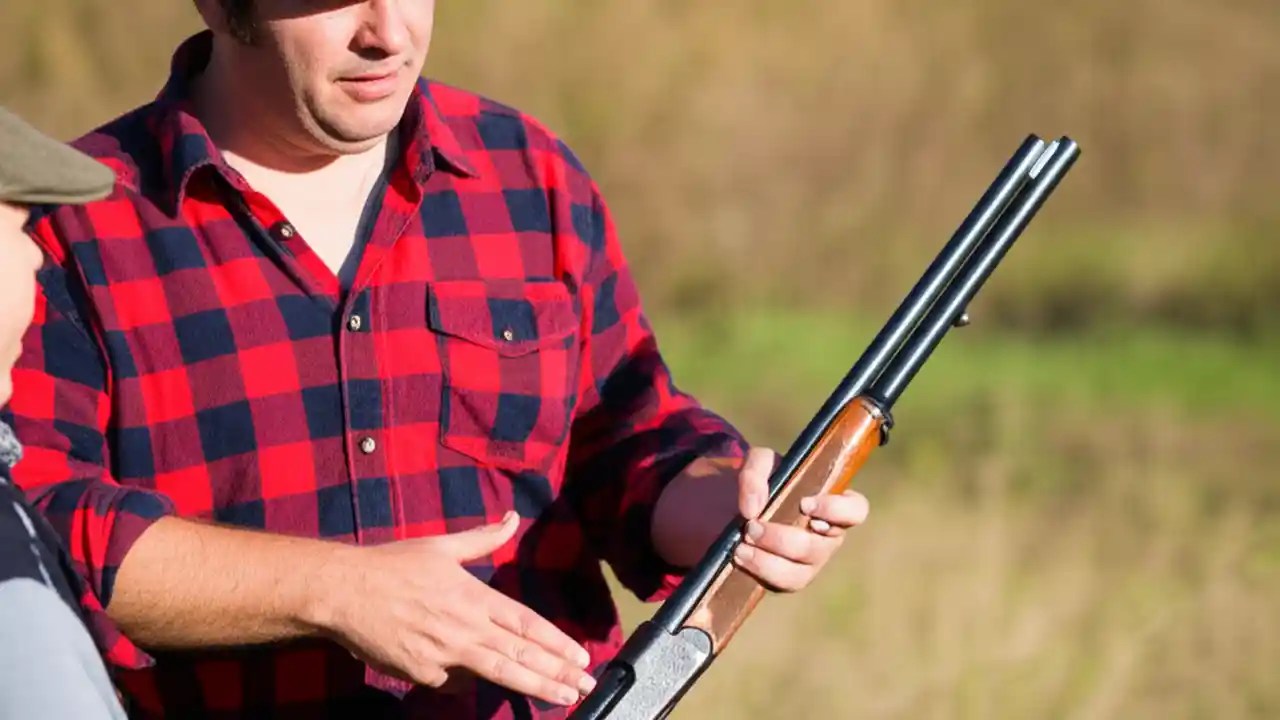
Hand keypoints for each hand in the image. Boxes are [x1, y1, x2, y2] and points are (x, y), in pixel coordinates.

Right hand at [314, 512, 595, 706]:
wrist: (343, 591)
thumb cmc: (392, 565)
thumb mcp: (441, 546)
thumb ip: (482, 538)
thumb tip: (512, 517)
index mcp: (474, 595)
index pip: (526, 623)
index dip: (556, 642)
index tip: (580, 656)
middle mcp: (465, 626)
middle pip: (520, 654)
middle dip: (557, 671)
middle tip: (585, 684)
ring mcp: (444, 653)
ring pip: (498, 673)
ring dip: (534, 686)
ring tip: (562, 697)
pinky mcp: (421, 673)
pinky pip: (452, 682)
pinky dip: (467, 682)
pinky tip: (478, 684)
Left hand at [731, 448, 870, 591]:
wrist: (740, 505)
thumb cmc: (766, 482)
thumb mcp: (760, 464)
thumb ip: (756, 471)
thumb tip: (753, 508)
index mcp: (833, 505)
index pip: (856, 510)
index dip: (836, 510)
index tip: (804, 504)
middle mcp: (828, 537)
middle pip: (818, 547)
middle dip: (782, 539)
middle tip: (752, 525)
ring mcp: (810, 562)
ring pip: (799, 573)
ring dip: (767, 560)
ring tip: (742, 544)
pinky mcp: (789, 578)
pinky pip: (781, 584)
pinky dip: (758, 570)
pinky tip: (739, 555)